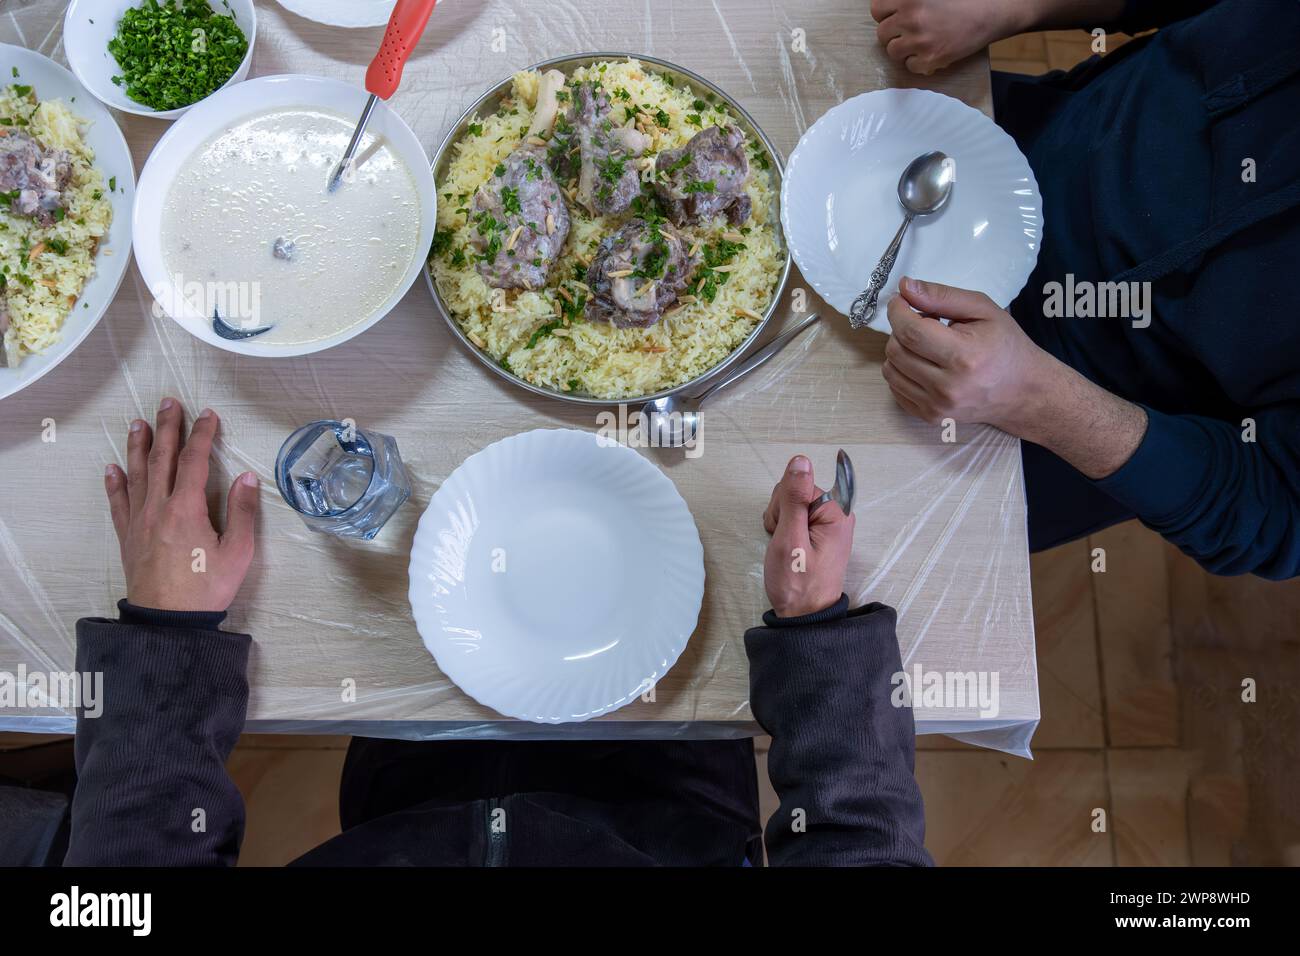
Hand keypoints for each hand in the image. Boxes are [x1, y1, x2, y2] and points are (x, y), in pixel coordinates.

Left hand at [104, 398, 259, 611]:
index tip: (208, 414)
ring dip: (138, 446)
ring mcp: (139, 521)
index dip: (202, 434)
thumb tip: (247, 478)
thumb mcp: (238, 553)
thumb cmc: (207, 588)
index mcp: (187, 508)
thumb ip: (242, 512)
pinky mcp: (128, 537)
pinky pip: (119, 503)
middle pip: (162, 459)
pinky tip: (112, 468)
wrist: (168, 622)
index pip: (195, 461)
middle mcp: (158, 508)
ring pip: (136, 474)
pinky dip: (115, 483)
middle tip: (168, 403)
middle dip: (167, 428)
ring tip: (138, 423)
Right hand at [762, 455, 855, 617]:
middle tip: (783, 541)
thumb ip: (793, 498)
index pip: (800, 484)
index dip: (784, 505)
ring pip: (790, 502)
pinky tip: (786, 546)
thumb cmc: (797, 582)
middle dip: (780, 512)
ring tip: (784, 547)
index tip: (784, 529)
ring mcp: (827, 522)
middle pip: (795, 490)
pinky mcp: (818, 531)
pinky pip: (793, 515)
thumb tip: (800, 461)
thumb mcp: (790, 539)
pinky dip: (783, 528)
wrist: (803, 615)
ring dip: (779, 521)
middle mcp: (836, 512)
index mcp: (836, 511)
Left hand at [872, 0, 1027, 74]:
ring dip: (904, 49)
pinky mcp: (931, 59)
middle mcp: (910, 18)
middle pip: (883, 34)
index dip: (885, 15)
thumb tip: (893, 10)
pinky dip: (918, 62)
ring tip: (921, 42)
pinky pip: (910, 66)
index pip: (877, 10)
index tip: (894, 18)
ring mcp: (919, 40)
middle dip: (894, 34)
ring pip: (893, 52)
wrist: (990, 12)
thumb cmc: (962, 0)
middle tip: (911, 31)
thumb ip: (908, 2)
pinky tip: (931, 51)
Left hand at [883, 278, 1147, 477]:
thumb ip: (942, 297)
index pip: (910, 331)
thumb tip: (905, 287)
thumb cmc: (1005, 346)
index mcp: (963, 356)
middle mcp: (947, 386)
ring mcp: (937, 406)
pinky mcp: (930, 417)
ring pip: (891, 370)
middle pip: (896, 350)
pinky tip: (923, 363)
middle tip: (924, 323)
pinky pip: (896, 389)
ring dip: (900, 351)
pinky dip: (902, 372)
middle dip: (902, 330)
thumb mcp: (983, 310)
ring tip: (926, 345)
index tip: (899, 300)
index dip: (897, 311)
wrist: (1022, 391)